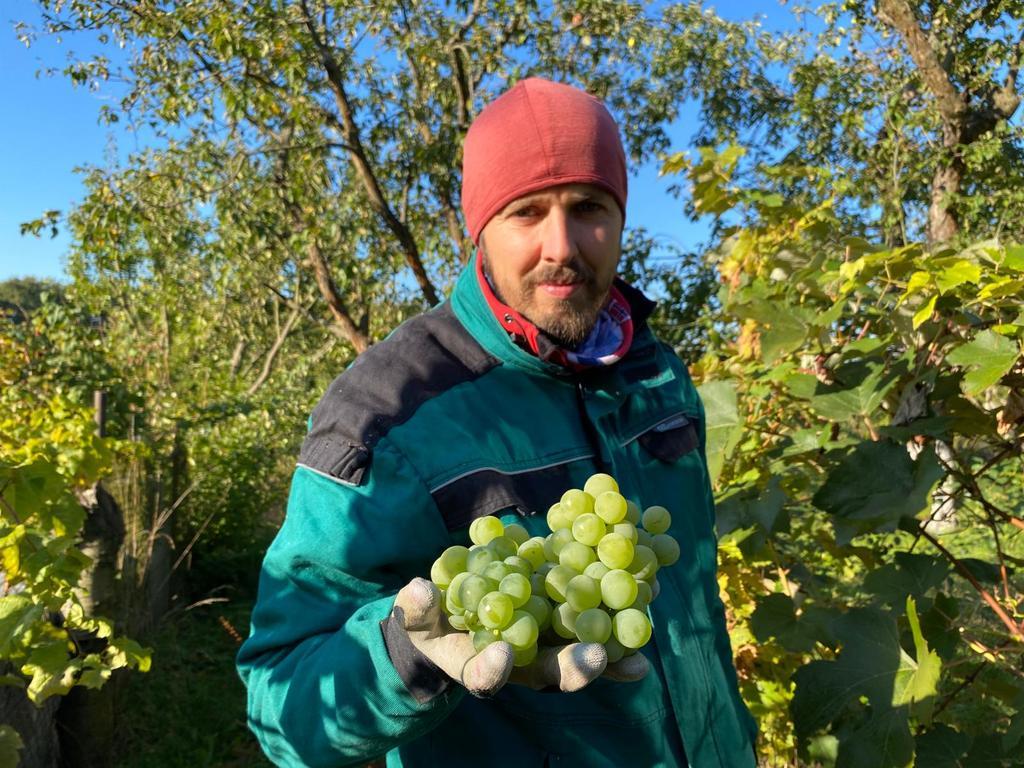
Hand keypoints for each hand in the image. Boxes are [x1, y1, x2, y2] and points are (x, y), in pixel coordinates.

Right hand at [391, 578, 648, 695]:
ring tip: (633, 652)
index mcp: (477, 665)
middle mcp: (518, 665)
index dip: (492, 669)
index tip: (500, 655)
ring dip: (606, 655)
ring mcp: (544, 650)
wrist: (455, 617)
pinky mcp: (562, 629)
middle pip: (545, 675)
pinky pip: (595, 636)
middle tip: (595, 656)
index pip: (484, 676)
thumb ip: (416, 608)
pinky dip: (620, 639)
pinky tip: (645, 636)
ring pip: (576, 659)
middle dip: (570, 668)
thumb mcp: (415, 616)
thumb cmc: (430, 621)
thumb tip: (416, 591)